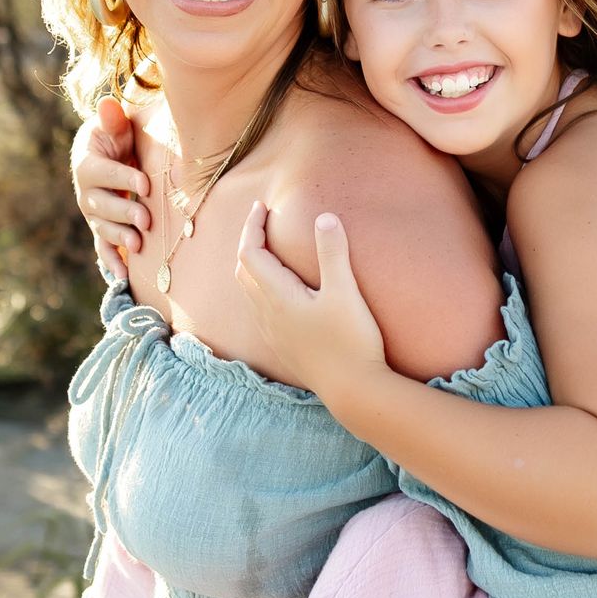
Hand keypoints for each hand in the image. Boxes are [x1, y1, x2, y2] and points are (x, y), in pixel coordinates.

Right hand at [72, 97, 148, 263]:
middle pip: (102, 205)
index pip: (104, 173)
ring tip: (139, 243)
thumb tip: (108, 103)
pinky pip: (104, 247)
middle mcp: (86, 192)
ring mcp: (93, 214)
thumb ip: (113, 119)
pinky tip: (124, 276)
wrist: (111, 155)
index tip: (146, 182)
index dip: (123, 178)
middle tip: (147, 219)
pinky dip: (112, 261)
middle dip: (124, 213)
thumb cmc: (116, 136)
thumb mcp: (115, 125)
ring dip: (120, 237)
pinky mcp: (102, 228)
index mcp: (87, 165)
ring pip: (103, 228)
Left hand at [234, 200, 387, 397]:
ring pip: (249, 292)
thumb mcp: (345, 292)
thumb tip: (324, 217)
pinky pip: (259, 309)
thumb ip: (333, 253)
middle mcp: (267, 315)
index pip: (250, 252)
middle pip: (243, 271)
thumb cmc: (351, 341)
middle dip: (249, 243)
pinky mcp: (283, 346)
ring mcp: (273, 333)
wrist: (352, 391)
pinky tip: (280, 290)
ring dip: (253, 266)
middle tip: (264, 223)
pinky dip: (261, 287)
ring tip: (269, 251)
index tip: (262, 206)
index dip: (252, 226)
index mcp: (277, 297)